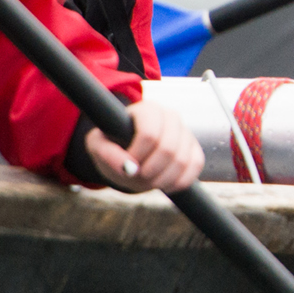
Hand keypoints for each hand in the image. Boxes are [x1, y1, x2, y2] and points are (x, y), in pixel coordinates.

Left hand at [86, 100, 204, 193]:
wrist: (129, 152)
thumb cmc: (112, 145)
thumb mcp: (98, 146)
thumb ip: (107, 154)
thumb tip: (129, 168)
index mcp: (147, 109)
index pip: (149, 133)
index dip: (137, 155)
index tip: (127, 164)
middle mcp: (171, 116)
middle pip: (168, 149)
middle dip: (150, 171)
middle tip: (138, 176)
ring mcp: (186, 133)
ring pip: (183, 161)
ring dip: (163, 179)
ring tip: (149, 181)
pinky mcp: (195, 149)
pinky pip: (195, 167)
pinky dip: (179, 182)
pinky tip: (164, 183)